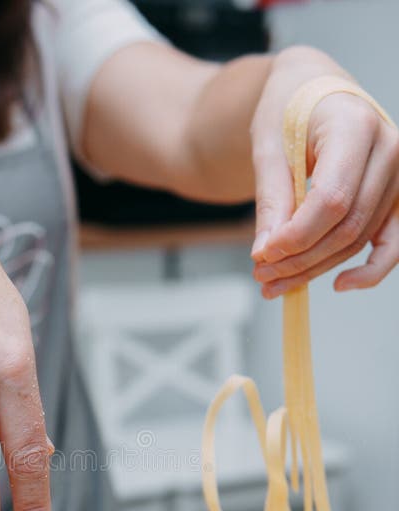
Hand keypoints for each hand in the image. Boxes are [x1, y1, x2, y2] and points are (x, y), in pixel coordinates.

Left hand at [250, 47, 398, 298]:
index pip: (332, 199)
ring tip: (275, 282)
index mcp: (356, 125)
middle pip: (347, 225)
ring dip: (317, 268)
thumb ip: (271, 199)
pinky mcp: (397, 195)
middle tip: (261, 275)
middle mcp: (389, 149)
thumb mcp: (267, 146)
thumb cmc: (288, 110)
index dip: (296, 235)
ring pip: (360, 240)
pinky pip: (392, 243)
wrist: (311, 90)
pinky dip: (370, 270)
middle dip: (301, 259)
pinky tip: (339, 284)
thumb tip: (266, 253)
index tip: (262, 254)